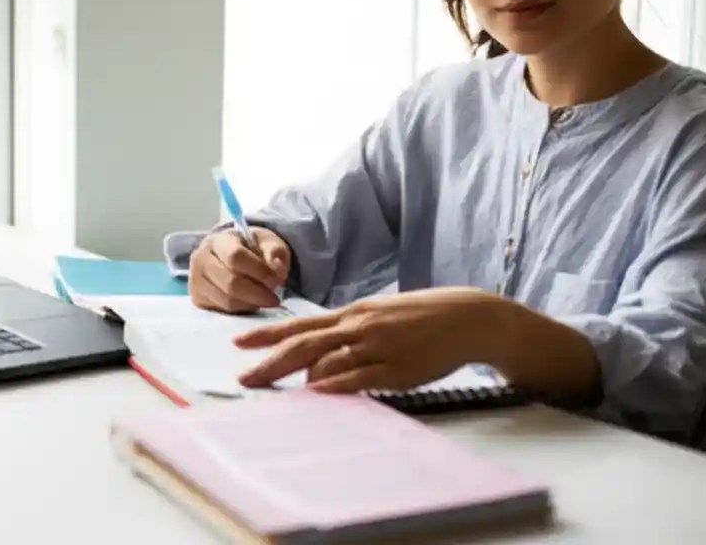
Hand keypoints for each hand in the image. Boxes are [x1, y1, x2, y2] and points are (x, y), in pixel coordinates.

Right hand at [189, 227, 290, 313]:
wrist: (232, 256)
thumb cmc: (252, 248)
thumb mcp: (268, 243)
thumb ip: (275, 252)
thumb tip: (276, 266)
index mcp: (218, 240)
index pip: (235, 257)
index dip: (259, 271)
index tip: (277, 280)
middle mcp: (200, 259)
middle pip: (230, 283)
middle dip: (257, 293)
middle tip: (274, 298)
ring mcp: (195, 280)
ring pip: (227, 300)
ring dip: (251, 303)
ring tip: (264, 299)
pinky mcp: (197, 298)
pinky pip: (223, 310)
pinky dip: (242, 309)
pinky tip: (250, 302)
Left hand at [234, 287, 508, 391]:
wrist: (466, 317)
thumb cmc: (421, 318)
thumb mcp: (380, 315)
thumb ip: (349, 331)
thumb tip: (320, 352)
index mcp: (353, 314)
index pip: (300, 324)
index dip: (267, 333)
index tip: (238, 342)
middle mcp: (359, 326)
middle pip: (303, 343)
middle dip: (269, 361)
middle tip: (243, 378)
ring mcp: (377, 346)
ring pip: (327, 358)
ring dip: (296, 375)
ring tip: (271, 389)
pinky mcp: (397, 368)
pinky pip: (359, 375)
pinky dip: (336, 383)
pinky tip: (317, 391)